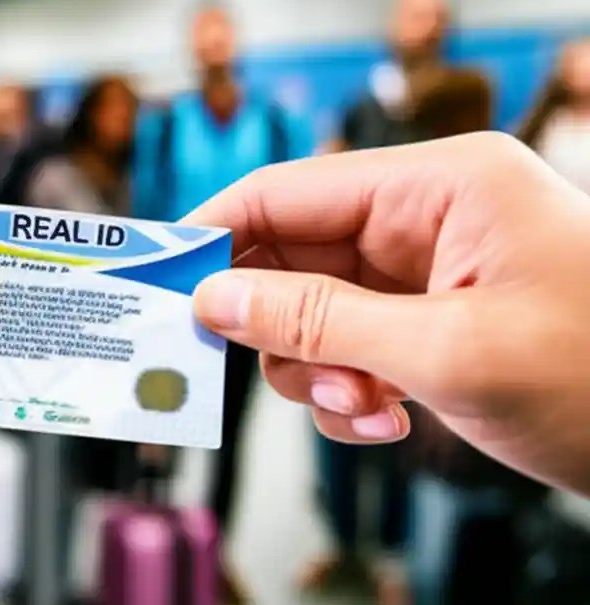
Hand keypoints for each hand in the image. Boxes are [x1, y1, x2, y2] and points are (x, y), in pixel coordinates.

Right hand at [186, 132, 589, 493]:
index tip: (156, 283)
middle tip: (282, 378)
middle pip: (291, 257)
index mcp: (439, 186)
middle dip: (279, 328)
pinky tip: (387, 418)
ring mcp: (430, 271)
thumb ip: (318, 321)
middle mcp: (428, 217)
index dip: (212, 236)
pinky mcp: (434, 321)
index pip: (287, 193)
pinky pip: (350, 347)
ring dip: (318, 370)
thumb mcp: (449, 351)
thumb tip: (215, 301)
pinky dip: (349, 390)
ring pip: (312, 313)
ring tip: (368, 407)